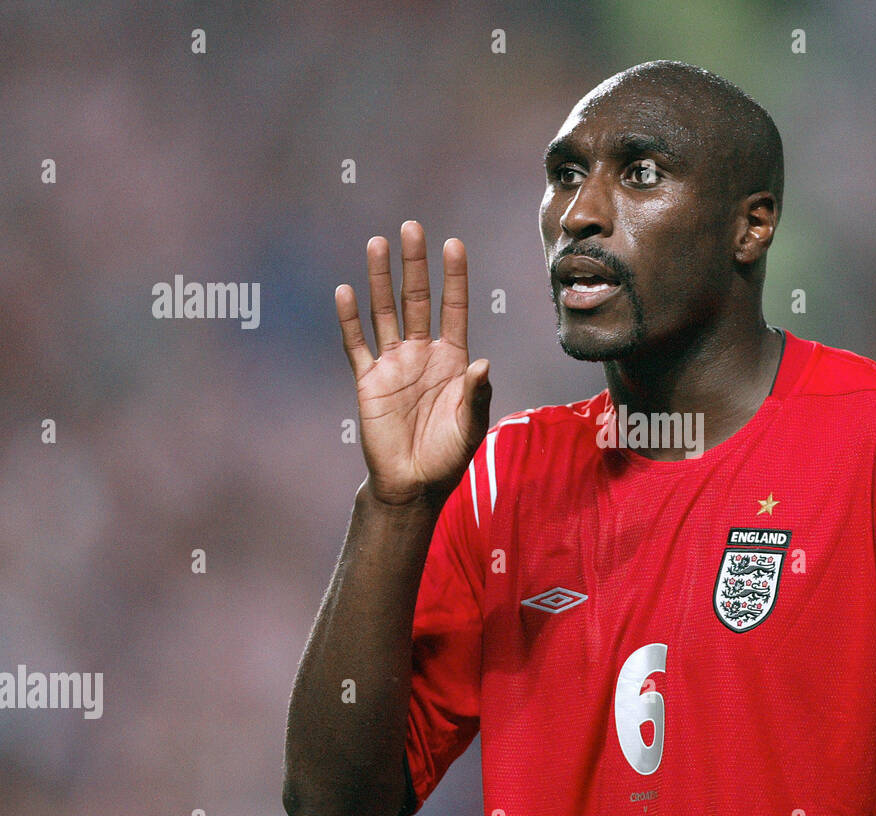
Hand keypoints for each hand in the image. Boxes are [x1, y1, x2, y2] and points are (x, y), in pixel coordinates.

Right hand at [336, 221, 491, 506]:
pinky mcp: (368, 381)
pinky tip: (346, 290)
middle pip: (418, 300)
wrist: (414, 484)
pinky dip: (350, 319)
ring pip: (386, 313)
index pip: (454, 308)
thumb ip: (477, 394)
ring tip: (378, 243)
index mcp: (452, 359)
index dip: (454, 277)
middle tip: (412, 227)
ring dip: (381, 279)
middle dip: (415, 265)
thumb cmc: (449, 456)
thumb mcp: (471, 425)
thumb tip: (483, 364)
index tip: (453, 244)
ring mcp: (393, 364)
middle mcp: (422, 354)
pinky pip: (357, 345)